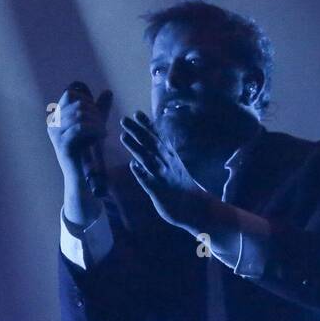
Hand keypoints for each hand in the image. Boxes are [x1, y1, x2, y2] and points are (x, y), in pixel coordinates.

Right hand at [48, 83, 112, 183]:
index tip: (97, 112)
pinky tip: (103, 135)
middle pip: (77, 104)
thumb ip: (100, 109)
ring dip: (97, 121)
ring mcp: (56, 135)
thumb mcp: (95, 126)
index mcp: (57, 117)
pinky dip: (95, 129)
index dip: (86, 99)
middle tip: (104, 124)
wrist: (82, 177)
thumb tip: (108, 91)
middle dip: (95, 111)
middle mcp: (53, 124)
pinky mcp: (62, 145)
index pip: (69, 94)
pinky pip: (79, 128)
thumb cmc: (88, 152)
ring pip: (79, 115)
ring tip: (104, 131)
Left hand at [119, 111, 208, 231]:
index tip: (137, 113)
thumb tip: (151, 149)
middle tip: (124, 119)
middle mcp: (166, 163)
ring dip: (135, 147)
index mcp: (170, 156)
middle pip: (150, 144)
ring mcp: (162, 176)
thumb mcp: (175, 166)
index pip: (157, 137)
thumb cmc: (182, 186)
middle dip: (137, 131)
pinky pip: (148, 181)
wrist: (196, 207)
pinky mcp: (158, 191)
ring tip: (123, 136)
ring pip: (147, 159)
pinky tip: (133, 166)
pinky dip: (141, 173)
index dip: (147, 125)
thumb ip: (163, 156)